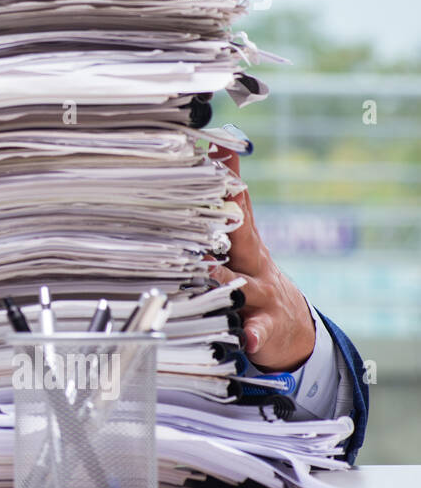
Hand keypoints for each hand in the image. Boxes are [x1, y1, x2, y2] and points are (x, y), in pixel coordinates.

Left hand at [207, 145, 315, 372]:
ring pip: (245, 286)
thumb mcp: (238, 249)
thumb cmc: (250, 282)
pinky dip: (254, 335)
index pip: (234, 205)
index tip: (215, 150)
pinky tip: (249, 337)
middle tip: (219, 198)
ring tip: (215, 276)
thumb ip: (217, 218)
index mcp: (242, 244)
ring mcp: (262, 297)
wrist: (290, 330)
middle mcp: (253, 265)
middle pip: (242, 238)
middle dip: (231, 217)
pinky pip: (259, 332)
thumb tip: (195, 171)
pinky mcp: (265, 330)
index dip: (225, 179)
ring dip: (229, 281)